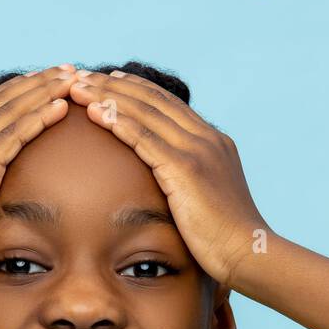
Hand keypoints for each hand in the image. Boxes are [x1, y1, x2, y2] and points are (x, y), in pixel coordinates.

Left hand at [67, 69, 270, 289]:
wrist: (249, 253)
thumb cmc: (227, 238)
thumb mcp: (209, 199)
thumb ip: (191, 182)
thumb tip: (170, 185)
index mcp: (214, 142)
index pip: (168, 104)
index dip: (136, 88)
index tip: (109, 79)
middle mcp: (206, 138)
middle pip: (153, 100)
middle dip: (114, 85)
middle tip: (84, 75)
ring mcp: (198, 151)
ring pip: (145, 113)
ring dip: (108, 97)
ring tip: (79, 86)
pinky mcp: (186, 169)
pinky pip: (144, 139)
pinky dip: (118, 122)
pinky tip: (95, 112)